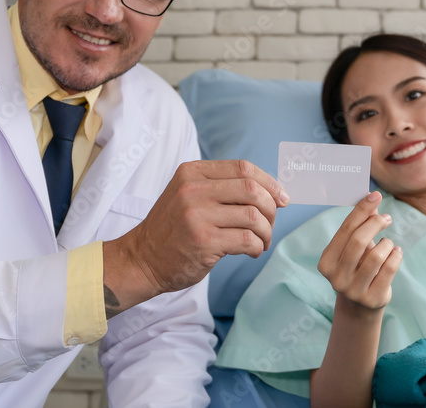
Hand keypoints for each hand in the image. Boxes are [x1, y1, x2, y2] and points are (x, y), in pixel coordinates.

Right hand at [103, 160, 287, 313]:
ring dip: (266, 232)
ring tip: (261, 241)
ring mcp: (197, 216)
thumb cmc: (173, 229)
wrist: (143, 259)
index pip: (243, 168)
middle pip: (252, 189)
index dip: (269, 182)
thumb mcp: (188, 195)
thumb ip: (221, 187)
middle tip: (270, 224)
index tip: (282, 198)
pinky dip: (257, 247)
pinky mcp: (203, 242)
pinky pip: (246, 240)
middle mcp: (193, 190)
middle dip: (271, 208)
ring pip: (253, 216)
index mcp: (191, 173)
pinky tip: (252, 251)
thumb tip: (272, 191)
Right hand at [317, 191, 400, 310]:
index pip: (345, 230)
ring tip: (388, 243)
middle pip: (358, 241)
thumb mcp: (353, 250)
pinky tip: (396, 252)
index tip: (375, 196)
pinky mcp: (373, 299)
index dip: (361, 210)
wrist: (360, 306)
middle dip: (375, 224)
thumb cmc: (356, 269)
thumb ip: (360, 228)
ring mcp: (354, 290)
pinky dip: (396, 256)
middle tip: (386, 218)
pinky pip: (390, 269)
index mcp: (326, 262)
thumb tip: (373, 204)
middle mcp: (336, 277)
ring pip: (376, 255)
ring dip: (386, 243)